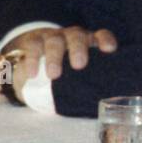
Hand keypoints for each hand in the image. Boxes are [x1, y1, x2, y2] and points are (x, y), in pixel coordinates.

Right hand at [2, 25, 117, 81]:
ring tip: (54, 75)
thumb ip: (83, 85)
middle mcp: (72, 37)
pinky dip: (33, 59)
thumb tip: (90, 107)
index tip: (110, 49)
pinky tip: (32, 74)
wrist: (32, 55)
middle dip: (78, 49)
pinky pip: (33, 46)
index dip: (105, 40)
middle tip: (79, 65)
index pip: (100, 35)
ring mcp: (52, 37)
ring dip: (55, 57)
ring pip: (55, 41)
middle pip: (77, 37)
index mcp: (88, 43)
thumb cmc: (64, 69)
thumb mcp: (76, 75)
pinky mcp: (33, 41)